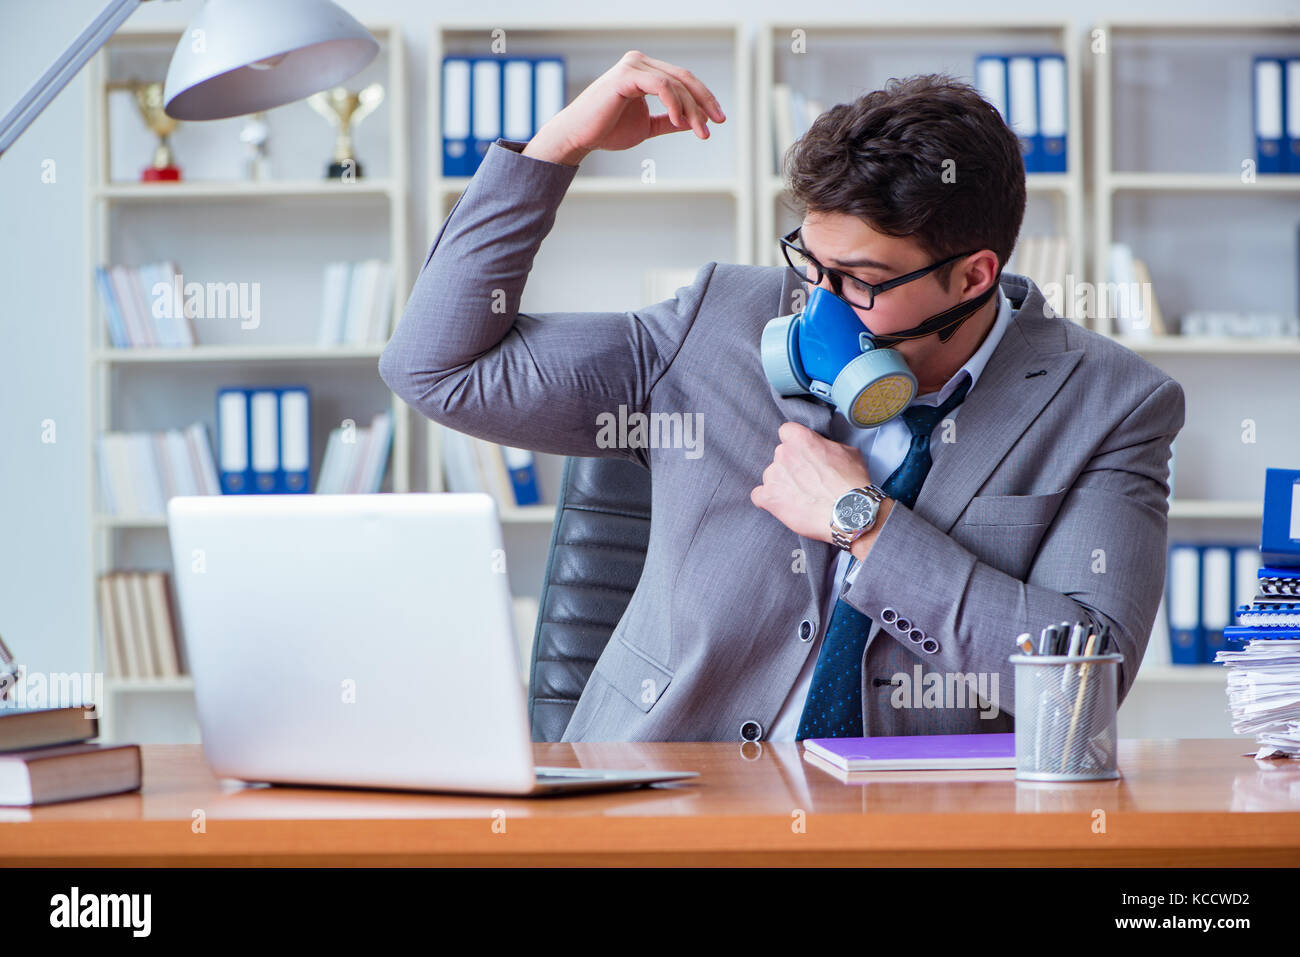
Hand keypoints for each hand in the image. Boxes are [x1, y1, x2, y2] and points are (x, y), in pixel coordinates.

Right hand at [523, 50, 725, 165]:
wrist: (579, 136)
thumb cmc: (607, 130)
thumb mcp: (647, 126)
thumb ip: (669, 121)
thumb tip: (693, 122)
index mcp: (645, 70)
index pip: (682, 80)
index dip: (703, 98)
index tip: (717, 119)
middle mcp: (640, 61)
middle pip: (683, 79)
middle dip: (703, 102)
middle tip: (716, 124)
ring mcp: (633, 65)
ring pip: (675, 84)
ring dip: (691, 110)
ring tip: (699, 131)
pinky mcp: (626, 74)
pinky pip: (661, 86)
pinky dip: (675, 104)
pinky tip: (680, 122)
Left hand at [750, 422, 873, 542]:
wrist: (850, 513)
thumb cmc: (852, 483)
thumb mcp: (848, 452)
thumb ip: (827, 445)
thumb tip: (822, 448)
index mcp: (800, 438)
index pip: (787, 432)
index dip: (795, 443)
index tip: (804, 453)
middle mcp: (783, 454)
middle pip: (780, 456)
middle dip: (791, 466)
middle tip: (808, 479)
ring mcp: (774, 476)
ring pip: (771, 475)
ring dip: (782, 483)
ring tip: (800, 496)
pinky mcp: (769, 498)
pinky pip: (759, 495)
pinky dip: (768, 500)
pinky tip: (783, 504)